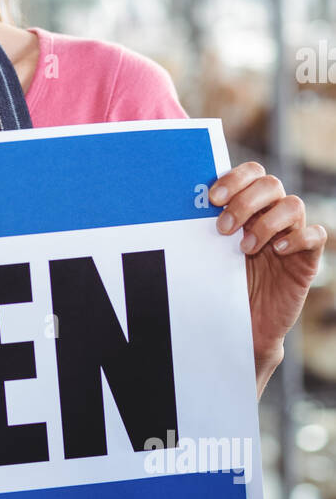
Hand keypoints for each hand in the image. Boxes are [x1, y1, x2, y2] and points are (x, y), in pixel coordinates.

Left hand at [208, 162, 326, 364]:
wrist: (242, 326)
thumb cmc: (224, 285)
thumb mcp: (211, 254)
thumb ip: (206, 229)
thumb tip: (182, 206)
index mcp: (250, 208)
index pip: (252, 173)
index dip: (235, 178)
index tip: (213, 199)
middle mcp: (273, 216)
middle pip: (271, 184)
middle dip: (245, 202)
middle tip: (223, 229)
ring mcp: (292, 236)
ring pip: (293, 205)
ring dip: (267, 223)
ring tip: (245, 248)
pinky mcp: (307, 259)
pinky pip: (316, 235)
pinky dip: (298, 238)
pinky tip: (278, 252)